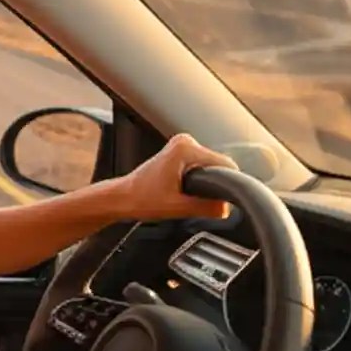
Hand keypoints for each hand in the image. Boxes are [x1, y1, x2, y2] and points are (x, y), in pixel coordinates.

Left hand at [113, 133, 237, 220]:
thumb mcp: (178, 208)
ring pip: (210, 167)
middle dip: (215, 184)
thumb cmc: (141, 199)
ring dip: (206, 183)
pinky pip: (201, 166)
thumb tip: (227, 208)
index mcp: (185, 148)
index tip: (222, 201)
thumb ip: (207, 207)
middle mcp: (185, 141)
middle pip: (218, 165)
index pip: (224, 164)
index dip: (228, 184)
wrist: (122, 198)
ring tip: (187, 195)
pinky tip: (186, 191)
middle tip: (196, 200)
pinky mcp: (179, 153)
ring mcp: (182, 145)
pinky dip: (199, 180)